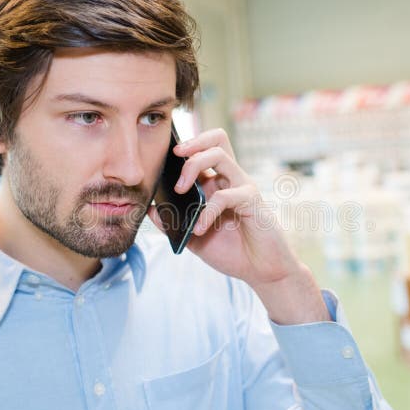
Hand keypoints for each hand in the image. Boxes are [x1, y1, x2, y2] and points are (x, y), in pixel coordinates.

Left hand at [147, 128, 328, 324]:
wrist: (261, 271)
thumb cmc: (232, 251)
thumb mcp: (194, 238)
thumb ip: (173, 223)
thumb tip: (148, 209)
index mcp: (217, 183)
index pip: (206, 148)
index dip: (187, 144)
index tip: (165, 155)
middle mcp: (231, 179)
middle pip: (216, 139)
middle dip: (192, 143)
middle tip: (174, 156)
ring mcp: (243, 186)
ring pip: (219, 155)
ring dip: (193, 167)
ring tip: (179, 190)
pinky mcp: (252, 200)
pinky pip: (224, 196)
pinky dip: (206, 212)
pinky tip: (198, 230)